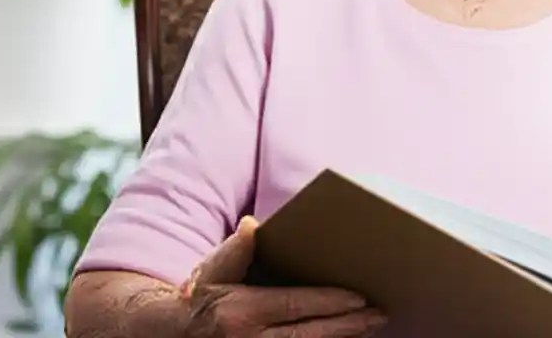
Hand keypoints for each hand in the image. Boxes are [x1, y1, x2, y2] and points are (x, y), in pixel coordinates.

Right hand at [179, 216, 387, 336]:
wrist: (172, 334)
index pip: (293, 306)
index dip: (328, 302)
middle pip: (308, 334)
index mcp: (238, 313)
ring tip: (370, 326)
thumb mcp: (213, 270)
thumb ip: (237, 249)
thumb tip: (253, 225)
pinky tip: (345, 337)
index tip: (360, 298)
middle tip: (379, 315)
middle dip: (347, 325)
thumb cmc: (200, 296)